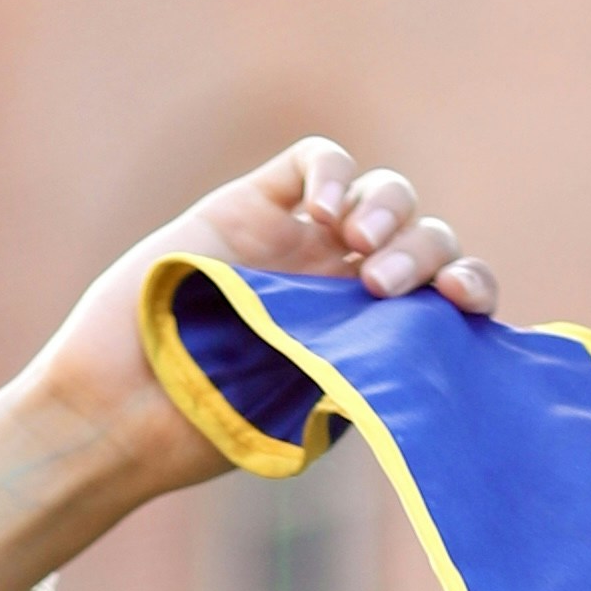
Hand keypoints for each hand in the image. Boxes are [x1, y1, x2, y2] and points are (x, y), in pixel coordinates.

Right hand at [0, 139, 498, 590]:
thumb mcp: (313, 417)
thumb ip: (374, 374)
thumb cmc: (209, 430)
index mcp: (371, 336)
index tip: (463, 302)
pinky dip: (334, 172)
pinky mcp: (251, 205)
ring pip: (381, 193)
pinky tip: (324, 209)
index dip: (469, 285)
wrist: (121, 411)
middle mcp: (342, 284)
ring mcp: (297, 241)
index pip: (445, 295)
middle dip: (422, 251)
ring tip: (356, 242)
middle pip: (423, 237)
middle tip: (383, 285)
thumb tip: (445, 346)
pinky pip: (316, 160)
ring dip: (389, 210)